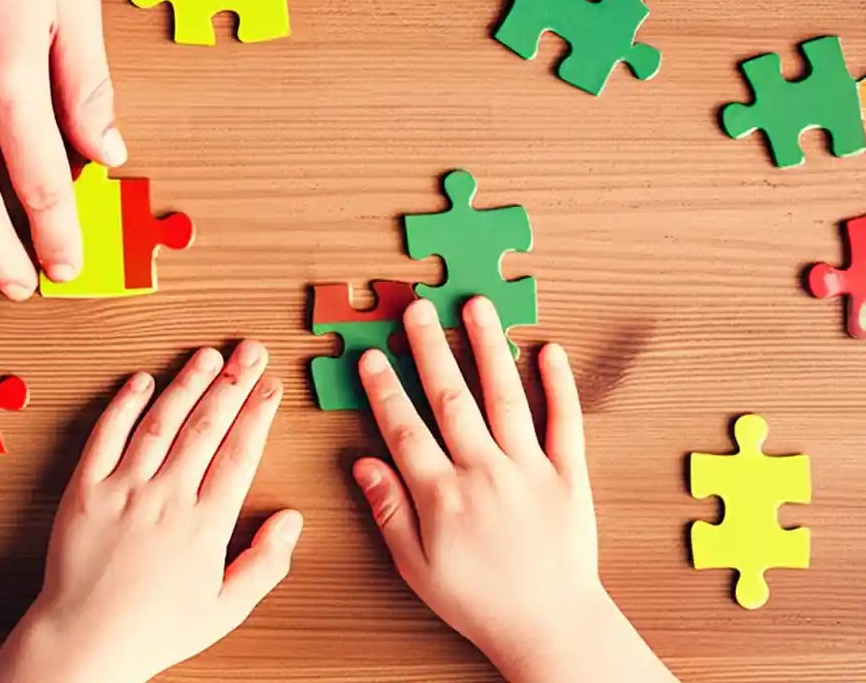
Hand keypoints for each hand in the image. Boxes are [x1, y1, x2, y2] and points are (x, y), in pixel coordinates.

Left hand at [0, 342, 300, 682]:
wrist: (84, 642)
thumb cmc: (155, 630)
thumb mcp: (225, 609)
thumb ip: (265, 564)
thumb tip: (291, 518)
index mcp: (205, 525)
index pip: (239, 453)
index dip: (258, 414)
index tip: (271, 385)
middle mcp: (166, 498)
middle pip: (206, 427)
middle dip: (233, 383)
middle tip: (250, 351)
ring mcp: (123, 490)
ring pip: (161, 422)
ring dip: (187, 384)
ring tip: (208, 355)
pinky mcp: (84, 491)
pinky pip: (105, 437)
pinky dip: (123, 405)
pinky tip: (141, 381)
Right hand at [353, 297, 676, 682]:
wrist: (550, 626)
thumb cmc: (479, 601)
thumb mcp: (417, 567)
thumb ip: (390, 511)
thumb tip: (363, 464)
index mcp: (442, 495)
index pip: (404, 429)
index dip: (384, 390)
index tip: (370, 357)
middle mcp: (484, 472)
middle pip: (451, 398)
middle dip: (430, 348)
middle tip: (416, 309)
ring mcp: (529, 469)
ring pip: (505, 396)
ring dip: (488, 347)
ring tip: (475, 307)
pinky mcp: (569, 476)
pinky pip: (564, 422)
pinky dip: (559, 384)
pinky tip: (548, 350)